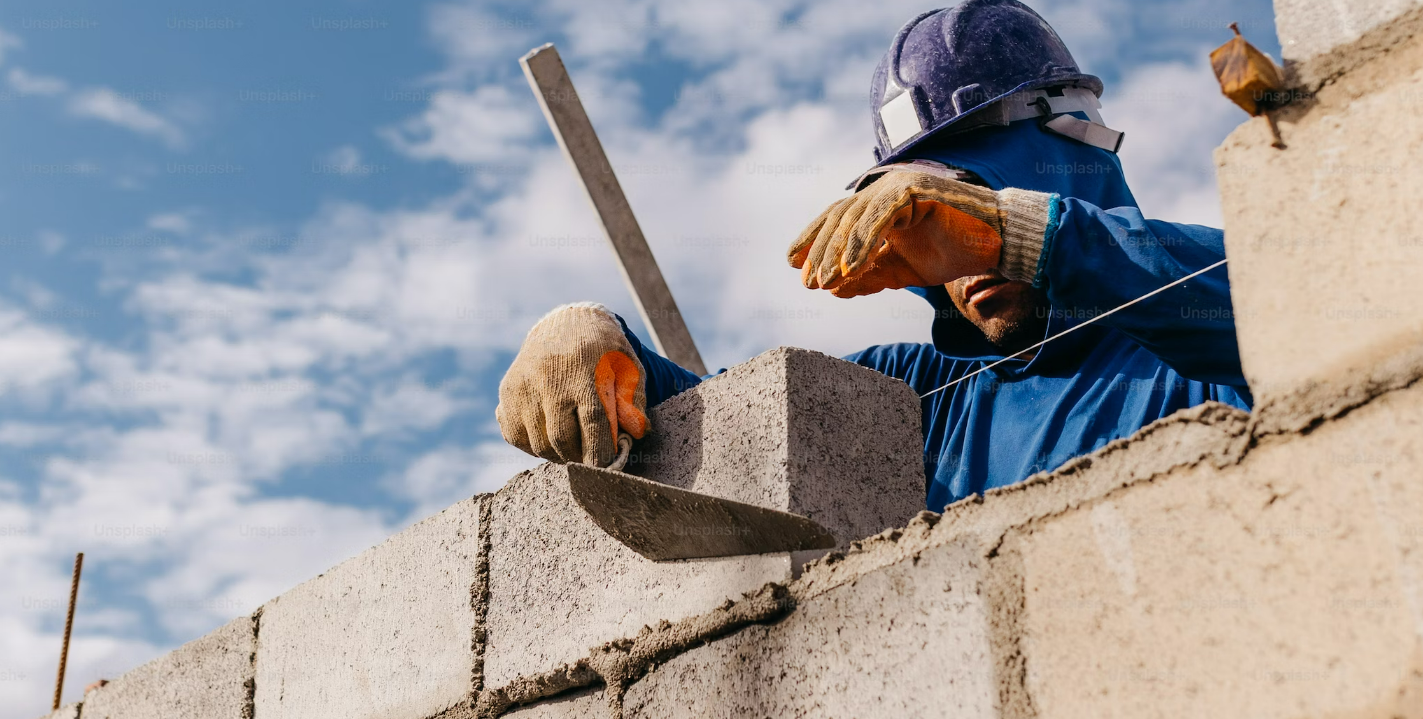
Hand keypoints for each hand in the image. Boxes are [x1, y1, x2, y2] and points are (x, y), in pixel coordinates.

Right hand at [496, 304, 648, 465]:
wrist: (566, 323)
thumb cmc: (604, 352)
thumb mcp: (628, 367)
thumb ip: (633, 400)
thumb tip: (637, 432)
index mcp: (584, 372)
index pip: (592, 423)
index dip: (599, 452)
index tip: (607, 466)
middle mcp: (549, 380)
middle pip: (562, 439)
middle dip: (579, 457)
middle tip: (590, 457)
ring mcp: (524, 386)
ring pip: (538, 443)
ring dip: (557, 454)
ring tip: (572, 446)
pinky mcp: (507, 392)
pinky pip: (516, 436)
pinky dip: (533, 445)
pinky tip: (549, 435)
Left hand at [787, 170, 1054, 297]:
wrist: (998, 242)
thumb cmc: (955, 251)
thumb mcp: (902, 270)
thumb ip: (869, 276)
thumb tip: (834, 289)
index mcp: (881, 203)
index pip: (839, 218)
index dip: (814, 240)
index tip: (794, 265)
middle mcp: (886, 189)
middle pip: (841, 217)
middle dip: (821, 251)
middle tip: (808, 281)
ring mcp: (900, 186)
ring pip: (855, 218)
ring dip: (837, 252)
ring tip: (825, 281)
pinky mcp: (914, 191)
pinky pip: (879, 219)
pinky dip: (862, 245)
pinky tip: (850, 270)